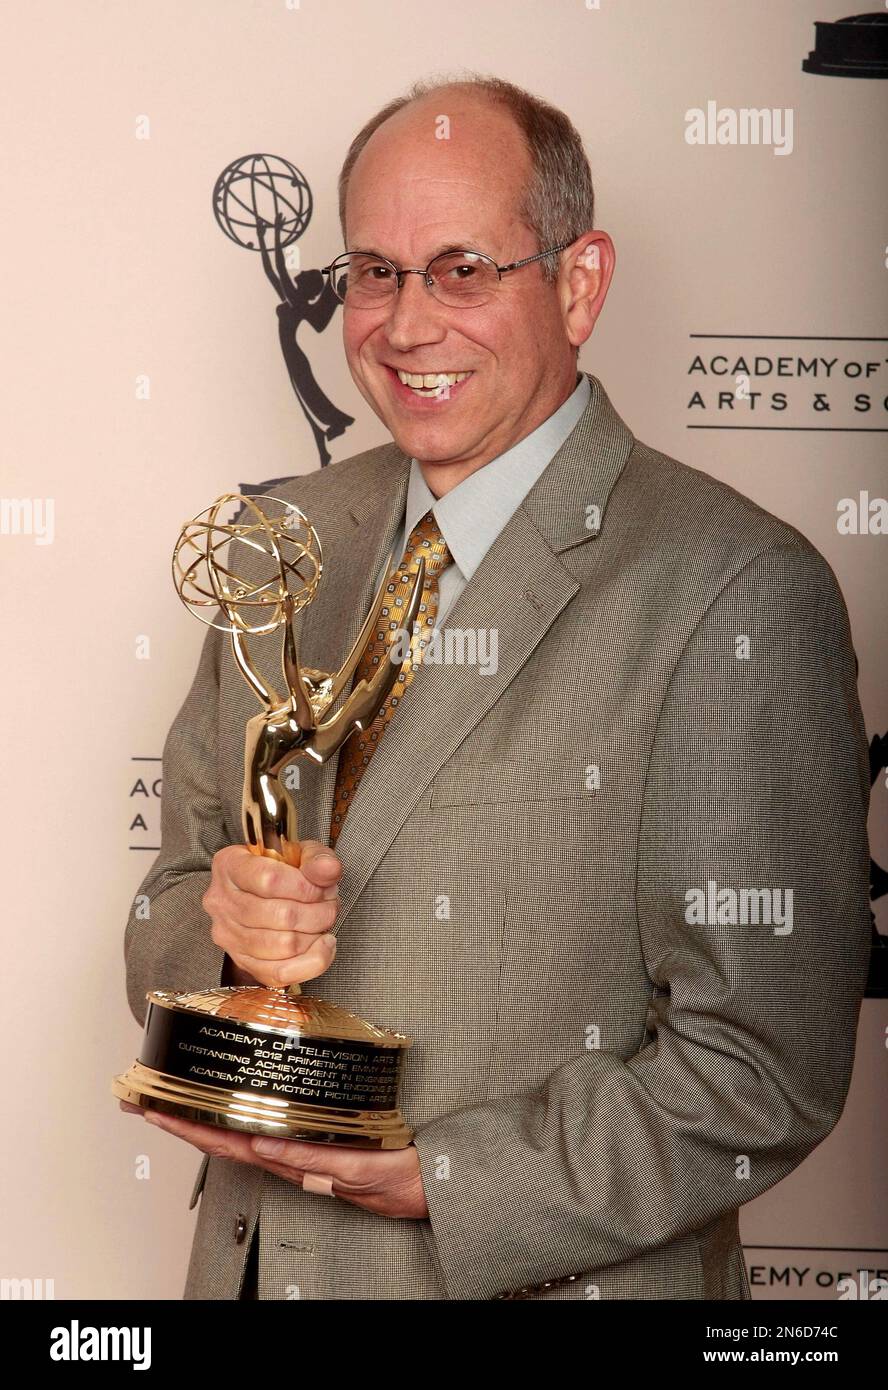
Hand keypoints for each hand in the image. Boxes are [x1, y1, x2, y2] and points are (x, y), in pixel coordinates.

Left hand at [120, 1103, 428, 1218]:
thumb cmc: (396, 1179)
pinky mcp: (315, 1141)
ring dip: (203, 1116)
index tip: (156, 1111)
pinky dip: (239, 1116)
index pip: (229, 1143)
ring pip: (239, 1133)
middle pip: (222, 1137)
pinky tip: (230, 1103)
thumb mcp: (358, 1169)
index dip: (190, 1127)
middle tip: (145, 1099)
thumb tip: (267, 1146)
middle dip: (181, 1118)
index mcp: (294, 1163)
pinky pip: (266, 1128)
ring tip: (174, 1096)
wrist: (430, 1186)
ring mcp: (299, 1151)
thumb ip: (314, 1160)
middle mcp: (290, 1158)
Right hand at [204, 841, 341, 989]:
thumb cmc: (281, 871)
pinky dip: (312, 962)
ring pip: (283, 946)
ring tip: (323, 921)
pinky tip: (321, 945)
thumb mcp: (300, 852)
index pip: (269, 880)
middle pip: (280, 915)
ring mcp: (228, 936)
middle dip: (318, 912)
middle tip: (329, 904)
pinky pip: (280, 973)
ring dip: (316, 934)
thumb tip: (328, 869)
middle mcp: (221, 902)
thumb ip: (317, 858)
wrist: (266, 893)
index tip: (322, 887)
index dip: (306, 887)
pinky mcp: (242, 962)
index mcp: (229, 865)